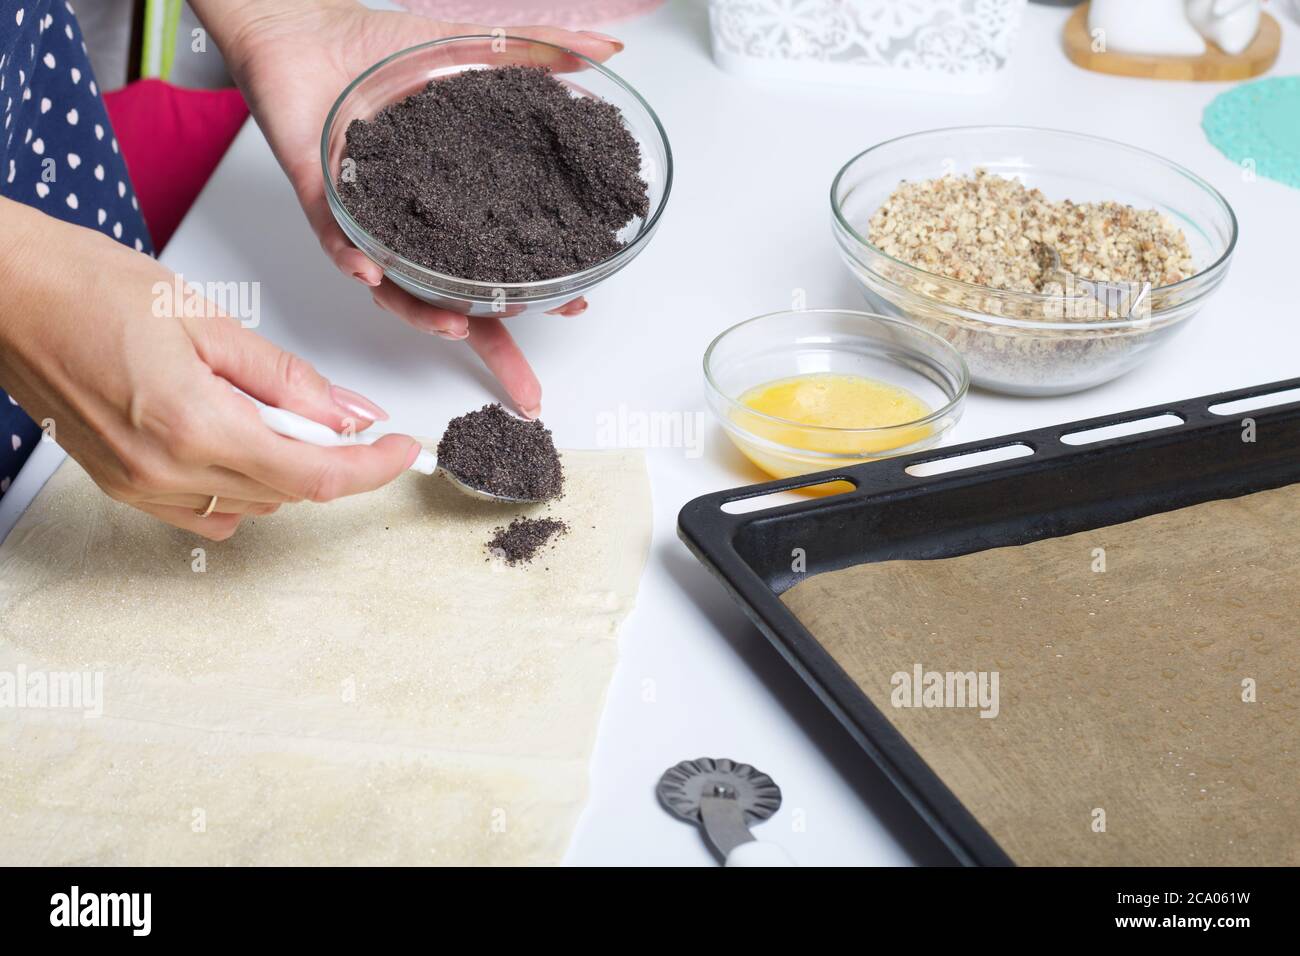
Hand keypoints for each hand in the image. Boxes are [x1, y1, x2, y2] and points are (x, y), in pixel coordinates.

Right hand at [0, 197, 419, 539]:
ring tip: (262, 404)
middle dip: (327, 452)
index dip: (372, 467)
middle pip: (289, 490)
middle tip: (330, 406)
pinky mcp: (121, 486)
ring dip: (283, 465)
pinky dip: (241, 481)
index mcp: (193, 427)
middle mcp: (164, 472)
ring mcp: (138, 487)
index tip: (402, 448)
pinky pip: (208, 508)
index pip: (315, 474)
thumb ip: (286, 378)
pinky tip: (232, 434)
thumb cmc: (88, 287)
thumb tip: (348, 413)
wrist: (5, 292)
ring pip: (254, 502)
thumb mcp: (207, 320)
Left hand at [203, 0, 624, 418]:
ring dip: (426, 314)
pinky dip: (352, 258)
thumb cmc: (376, 48)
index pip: (502, 261)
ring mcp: (369, 221)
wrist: (302, 28)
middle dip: (494, 343)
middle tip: (525, 376)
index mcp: (454, 201)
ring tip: (454, 326)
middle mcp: (414, 224)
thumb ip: (540, 51)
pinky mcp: (323, 202)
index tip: (574, 308)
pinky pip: (336, 241)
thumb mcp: (475, 49)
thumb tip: (608, 51)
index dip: (538, 291)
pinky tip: (371, 271)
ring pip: (399, 289)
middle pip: (458, 299)